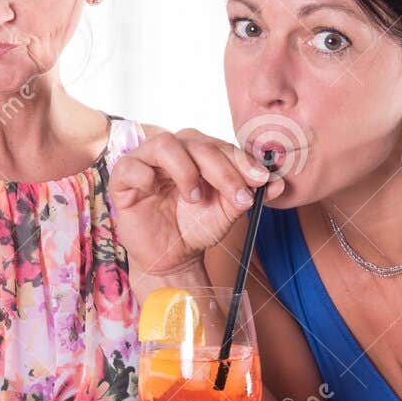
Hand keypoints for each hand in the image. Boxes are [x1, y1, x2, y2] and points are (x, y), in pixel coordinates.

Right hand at [110, 129, 282, 275]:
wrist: (172, 257)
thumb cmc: (195, 228)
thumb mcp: (226, 212)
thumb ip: (247, 193)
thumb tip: (278, 183)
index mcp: (198, 153)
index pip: (220, 146)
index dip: (241, 161)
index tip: (262, 180)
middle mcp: (173, 152)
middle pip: (197, 143)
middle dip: (223, 169)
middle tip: (237, 196)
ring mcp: (146, 162)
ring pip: (165, 144)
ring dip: (187, 169)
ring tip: (195, 197)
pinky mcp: (123, 180)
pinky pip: (131, 166)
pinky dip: (145, 175)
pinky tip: (156, 191)